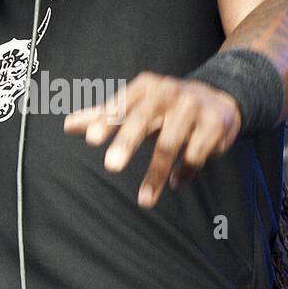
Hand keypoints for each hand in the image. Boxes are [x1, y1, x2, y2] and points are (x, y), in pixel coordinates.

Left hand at [64, 73, 242, 207]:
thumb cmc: (167, 106)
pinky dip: (185, 172)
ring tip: (144, 200)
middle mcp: (170, 93)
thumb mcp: (137, 105)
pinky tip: (175, 182)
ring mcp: (194, 107)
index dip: (107, 120)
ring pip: (172, 143)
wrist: (219, 97)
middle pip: (145, 119)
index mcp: (147, 87)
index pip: (122, 104)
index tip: (91, 139)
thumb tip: (68, 125)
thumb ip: (104, 116)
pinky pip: (196, 153)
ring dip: (156, 174)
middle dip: (128, 141)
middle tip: (111, 165)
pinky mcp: (216, 124)